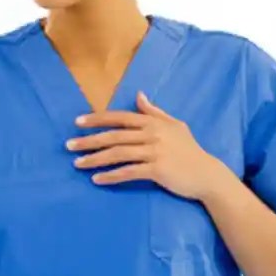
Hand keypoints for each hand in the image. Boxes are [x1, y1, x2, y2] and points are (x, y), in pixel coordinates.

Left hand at [67, 91, 234, 201]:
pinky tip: (97, 180)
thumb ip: (154, 112)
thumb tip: (138, 95)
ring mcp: (155, 152)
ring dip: (95, 159)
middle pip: (114, 135)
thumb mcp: (175, 125)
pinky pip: (129, 172)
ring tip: (77, 163)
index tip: (77, 122)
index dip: (97, 119)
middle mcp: (152, 134)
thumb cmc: (189, 150)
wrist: (207, 174)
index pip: (120, 117)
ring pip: (118, 153)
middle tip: (69, 145)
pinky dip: (111, 176)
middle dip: (89, 140)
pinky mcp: (157, 170)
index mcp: (153, 122)